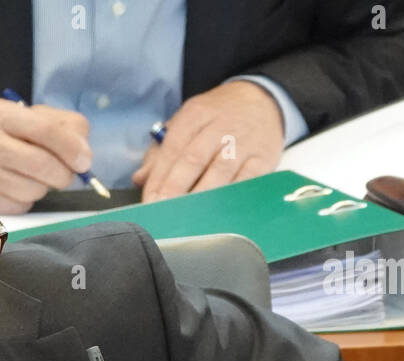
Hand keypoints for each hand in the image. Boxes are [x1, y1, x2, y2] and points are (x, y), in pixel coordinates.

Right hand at [0, 98, 92, 213]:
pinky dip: (29, 197)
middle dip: (64, 173)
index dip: (72, 147)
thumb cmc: (1, 132)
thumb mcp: (27, 116)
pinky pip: (22, 204)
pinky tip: (17, 185)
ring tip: (33, 175)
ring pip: (35, 189)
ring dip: (45, 186)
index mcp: (1, 115)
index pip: (46, 130)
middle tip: (66, 173)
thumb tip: (82, 154)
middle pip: (43, 165)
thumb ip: (61, 125)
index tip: (85, 161)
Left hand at [133, 81, 283, 202]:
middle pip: (194, 160)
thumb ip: (160, 151)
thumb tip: (139, 179)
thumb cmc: (217, 117)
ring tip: (184, 218)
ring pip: (220, 173)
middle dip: (174, 189)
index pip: (172, 149)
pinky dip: (230, 200)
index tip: (148, 202)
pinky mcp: (263, 159)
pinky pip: (246, 183)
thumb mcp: (186, 122)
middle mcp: (220, 127)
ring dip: (200, 198)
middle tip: (161, 212)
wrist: (263, 100)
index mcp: (195, 115)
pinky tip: (217, 215)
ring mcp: (243, 144)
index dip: (159, 178)